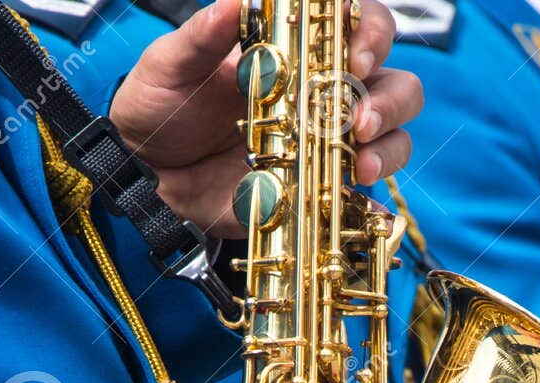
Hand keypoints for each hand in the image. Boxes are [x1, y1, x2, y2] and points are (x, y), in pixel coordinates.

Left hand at [111, 1, 423, 236]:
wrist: (147, 176)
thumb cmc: (162, 109)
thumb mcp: (171, 65)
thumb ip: (203, 35)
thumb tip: (234, 0)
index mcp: (295, 52)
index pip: (357, 26)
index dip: (371, 35)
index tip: (356, 58)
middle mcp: (322, 94)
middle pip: (392, 83)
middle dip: (388, 99)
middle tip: (361, 119)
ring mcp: (325, 144)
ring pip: (391, 136)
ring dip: (388, 147)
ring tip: (360, 164)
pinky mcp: (318, 188)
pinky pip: (364, 197)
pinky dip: (373, 204)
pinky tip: (363, 206)